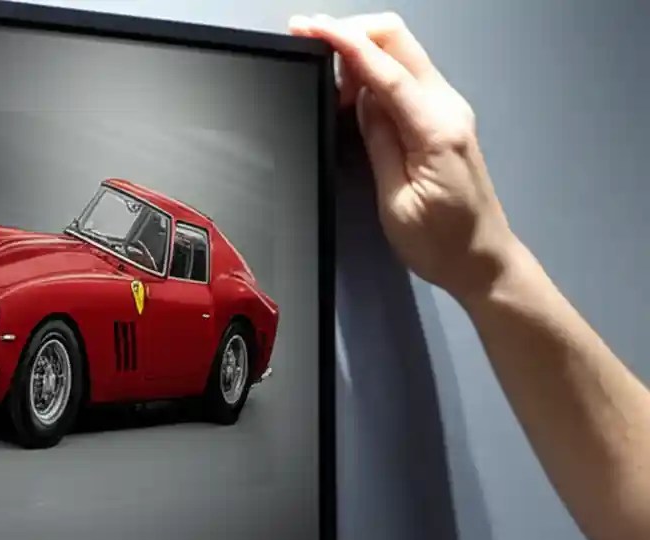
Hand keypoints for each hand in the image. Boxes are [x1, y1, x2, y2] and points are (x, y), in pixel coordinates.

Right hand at [289, 12, 520, 303]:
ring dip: (360, 52)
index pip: (386, 69)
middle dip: (352, 32)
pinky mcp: (441, 116)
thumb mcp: (396, 202)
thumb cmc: (439, 243)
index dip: (344, 41)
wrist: (483, 260)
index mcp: (435, 129)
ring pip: (400, 52)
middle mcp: (447, 106)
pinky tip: (352, 93)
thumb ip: (379, 142)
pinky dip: (373, 71)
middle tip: (310, 43)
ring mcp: (447, 107)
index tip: (308, 26)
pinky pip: (404, 76)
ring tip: (328, 85)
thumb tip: (361, 100)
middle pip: (398, 40)